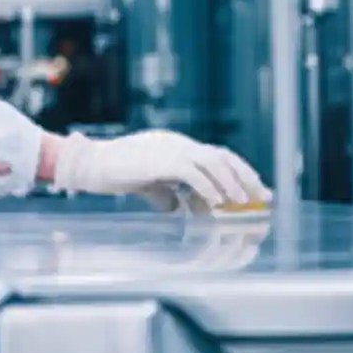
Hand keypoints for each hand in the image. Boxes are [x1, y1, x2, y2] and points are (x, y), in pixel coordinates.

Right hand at [50, 130, 271, 210]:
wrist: (91, 164)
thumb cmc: (115, 173)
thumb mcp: (147, 184)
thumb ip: (164, 192)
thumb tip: (175, 207)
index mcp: (179, 148)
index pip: (218, 157)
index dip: (239, 172)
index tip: (256, 190)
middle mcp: (180, 145)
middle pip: (223, 157)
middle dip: (245, 176)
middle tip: (262, 196)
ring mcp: (171, 150)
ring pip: (212, 162)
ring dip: (231, 182)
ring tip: (242, 201)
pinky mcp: (161, 160)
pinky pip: (191, 172)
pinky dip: (207, 187)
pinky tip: (216, 203)